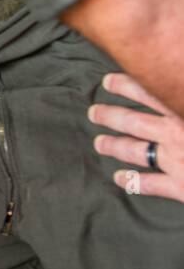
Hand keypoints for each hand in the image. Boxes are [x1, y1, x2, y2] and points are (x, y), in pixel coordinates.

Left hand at [90, 72, 183, 202]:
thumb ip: (182, 94)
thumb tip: (176, 82)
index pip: (150, 91)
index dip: (126, 85)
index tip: (107, 80)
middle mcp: (177, 133)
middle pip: (134, 121)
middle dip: (110, 116)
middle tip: (93, 112)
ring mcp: (178, 161)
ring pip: (136, 151)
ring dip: (114, 146)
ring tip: (98, 143)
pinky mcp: (183, 187)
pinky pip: (150, 184)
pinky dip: (132, 181)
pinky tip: (119, 179)